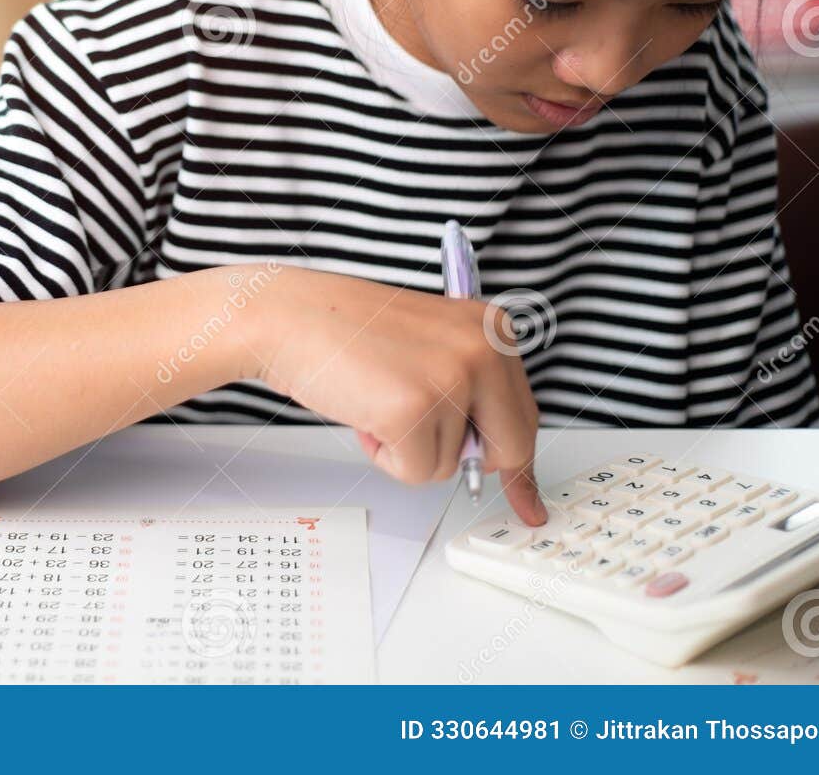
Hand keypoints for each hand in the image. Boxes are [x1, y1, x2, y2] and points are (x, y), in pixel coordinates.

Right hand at [243, 266, 546, 525]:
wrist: (289, 316)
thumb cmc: (347, 332)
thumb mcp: (430, 348)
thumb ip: (469, 391)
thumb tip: (494, 461)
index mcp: (492, 330)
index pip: (526, 415)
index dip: (519, 465)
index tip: (528, 502)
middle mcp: (484, 350)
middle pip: (508, 449)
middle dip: (465, 460)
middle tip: (417, 438)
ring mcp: (452, 378)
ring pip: (452, 465)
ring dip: (408, 448)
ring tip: (375, 399)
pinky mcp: (414, 409)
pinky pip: (416, 471)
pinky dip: (384, 455)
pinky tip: (364, 412)